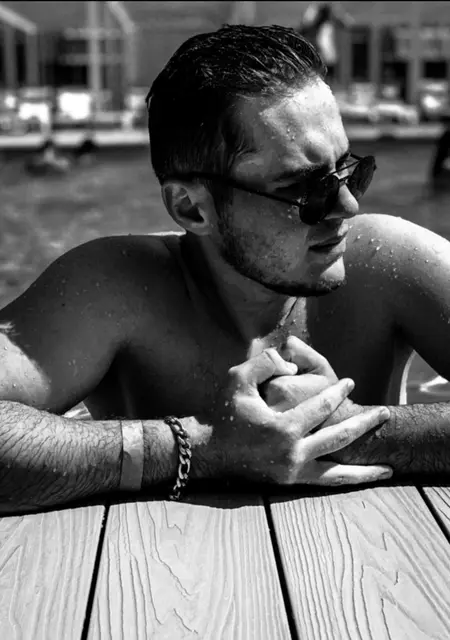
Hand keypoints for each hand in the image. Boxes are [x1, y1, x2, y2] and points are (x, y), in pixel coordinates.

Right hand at [208, 347, 391, 485]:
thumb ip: (265, 362)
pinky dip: (348, 481)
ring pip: (338, 467)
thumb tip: (291, 360)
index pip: (321, 406)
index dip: (337, 392)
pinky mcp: (289, 480)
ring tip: (389, 464)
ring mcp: (292, 470)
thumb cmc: (222, 412)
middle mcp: (292, 452)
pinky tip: (364, 480)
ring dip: (365, 465)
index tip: (348, 382)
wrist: (207, 450)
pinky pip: (325, 481)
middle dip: (364, 423)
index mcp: (282, 427)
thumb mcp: (238, 378)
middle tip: (384, 412)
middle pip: (340, 436)